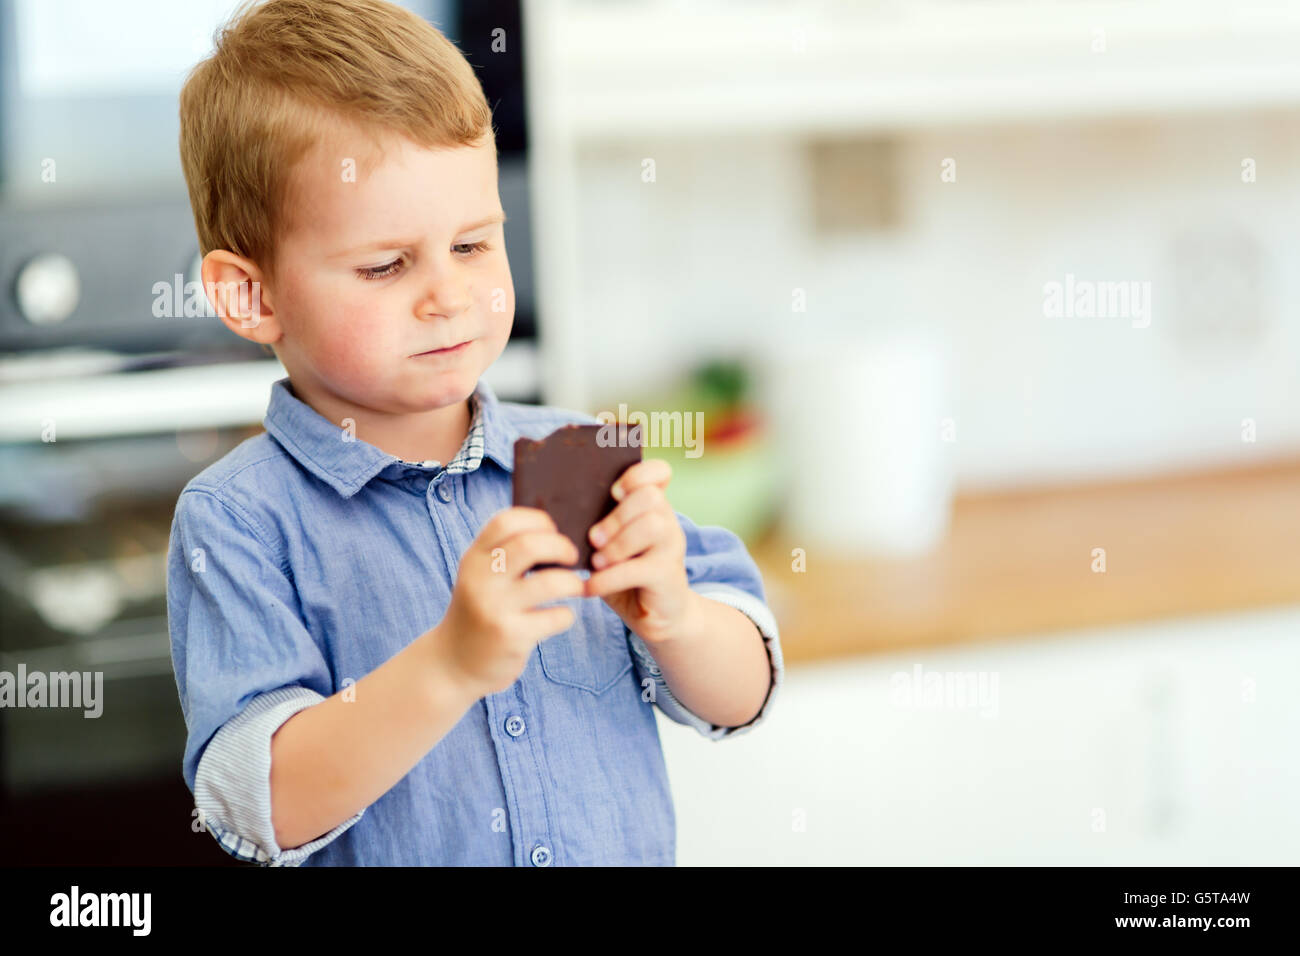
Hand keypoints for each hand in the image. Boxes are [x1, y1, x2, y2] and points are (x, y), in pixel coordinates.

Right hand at [434, 507, 585, 695]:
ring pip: (550, 582)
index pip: (506, 521)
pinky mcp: (511, 636)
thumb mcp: (479, 577)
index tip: (552, 531)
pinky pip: (556, 617)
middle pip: (531, 545)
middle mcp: (481, 580)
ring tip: (575, 587)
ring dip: (573, 583)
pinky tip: (559, 617)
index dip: (538, 520)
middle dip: (561, 547)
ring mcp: (495, 609)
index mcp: (473, 559)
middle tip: (571, 558)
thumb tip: (554, 531)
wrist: (452, 664)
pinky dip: (567, 615)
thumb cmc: (478, 613)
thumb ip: (504, 553)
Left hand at [584, 459, 693, 643]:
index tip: (614, 493)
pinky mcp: (668, 576)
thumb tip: (552, 512)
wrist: (654, 616)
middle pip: (650, 497)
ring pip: (652, 526)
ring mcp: (671, 547)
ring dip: (617, 544)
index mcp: (652, 507)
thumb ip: (595, 525)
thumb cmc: (623, 573)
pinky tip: (591, 586)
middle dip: (616, 517)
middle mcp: (667, 521)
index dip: (638, 474)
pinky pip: (638, 568)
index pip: (659, 472)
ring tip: (596, 562)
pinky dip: (609, 578)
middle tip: (593, 539)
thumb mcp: (609, 544)